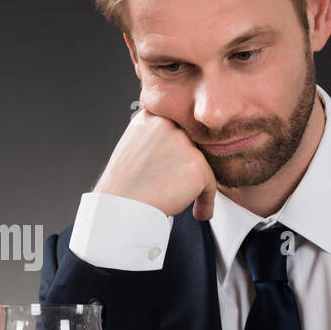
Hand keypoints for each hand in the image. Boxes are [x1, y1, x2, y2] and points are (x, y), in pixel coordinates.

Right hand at [93, 105, 217, 220]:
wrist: (119, 206)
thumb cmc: (123, 185)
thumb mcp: (134, 147)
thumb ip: (156, 138)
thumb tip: (178, 148)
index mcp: (151, 116)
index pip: (176, 127)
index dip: (177, 149)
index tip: (175, 166)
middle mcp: (168, 123)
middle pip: (191, 143)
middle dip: (187, 165)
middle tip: (177, 185)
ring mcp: (183, 142)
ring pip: (201, 163)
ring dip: (195, 183)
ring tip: (183, 201)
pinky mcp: (197, 164)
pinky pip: (210, 184)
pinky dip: (206, 200)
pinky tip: (199, 213)